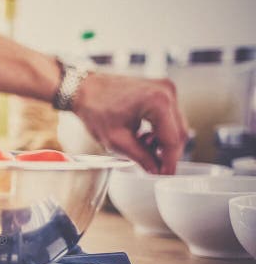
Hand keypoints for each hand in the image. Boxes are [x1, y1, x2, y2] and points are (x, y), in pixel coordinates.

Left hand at [72, 73, 187, 173]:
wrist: (84, 88)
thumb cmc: (95, 108)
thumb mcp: (116, 140)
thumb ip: (140, 157)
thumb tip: (155, 170)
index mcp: (158, 102)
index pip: (172, 139)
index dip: (170, 161)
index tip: (166, 174)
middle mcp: (166, 91)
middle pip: (178, 132)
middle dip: (168, 153)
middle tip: (157, 168)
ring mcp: (165, 88)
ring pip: (175, 125)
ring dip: (164, 142)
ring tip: (144, 150)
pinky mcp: (160, 90)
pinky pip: (168, 116)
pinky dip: (160, 130)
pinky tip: (145, 138)